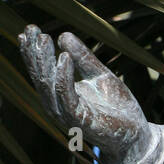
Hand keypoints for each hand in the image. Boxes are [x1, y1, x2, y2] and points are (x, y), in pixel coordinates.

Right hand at [18, 26, 152, 163]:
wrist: (135, 135)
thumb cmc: (117, 107)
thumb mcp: (99, 75)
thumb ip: (83, 58)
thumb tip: (63, 35)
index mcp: (59, 95)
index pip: (41, 72)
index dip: (32, 52)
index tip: (28, 28)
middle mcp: (58, 105)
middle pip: (40, 77)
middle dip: (34, 53)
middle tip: (31, 28)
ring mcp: (67, 115)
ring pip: (49, 86)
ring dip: (45, 61)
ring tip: (44, 38)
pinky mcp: (80, 121)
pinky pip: (66, 97)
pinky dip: (63, 77)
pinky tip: (64, 58)